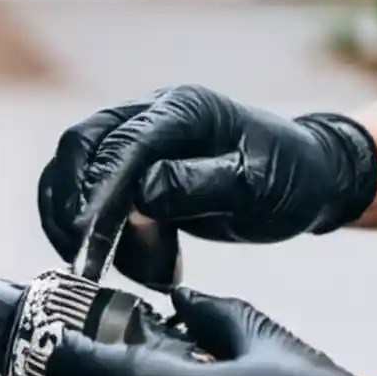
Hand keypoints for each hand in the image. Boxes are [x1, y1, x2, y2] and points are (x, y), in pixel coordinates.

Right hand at [37, 85, 376, 287]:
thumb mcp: (257, 186)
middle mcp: (149, 114)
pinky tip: (118, 258)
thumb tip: (141, 194)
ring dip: (73, 220)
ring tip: (103, 265)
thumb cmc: (290, 178)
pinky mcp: (126, 167)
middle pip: (81, 146)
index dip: (98, 190)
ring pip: (73, 171)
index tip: (86, 236)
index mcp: (184, 110)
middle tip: (80, 257)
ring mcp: (133, 138)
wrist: (304, 177)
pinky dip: (85, 228)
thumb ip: (199, 185)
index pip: (123, 144)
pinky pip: (85, 192)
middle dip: (72, 204)